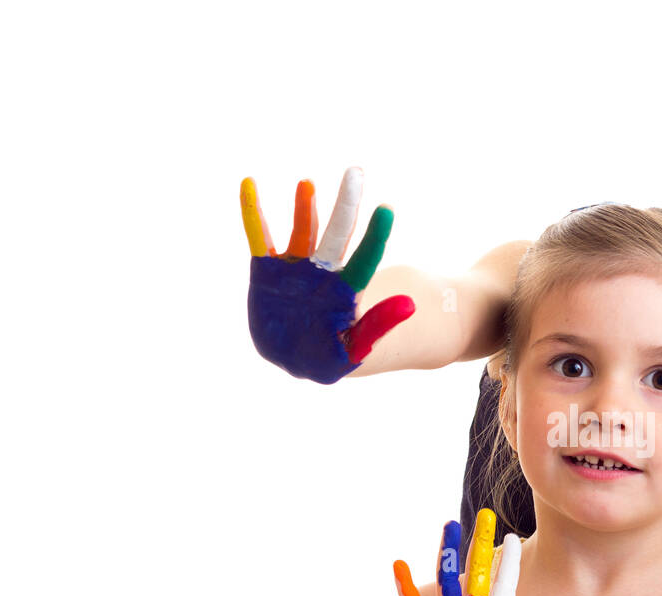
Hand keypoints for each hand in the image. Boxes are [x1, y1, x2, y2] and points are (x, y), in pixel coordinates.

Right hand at [240, 167, 415, 383]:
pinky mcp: (267, 270)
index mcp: (346, 290)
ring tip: (309, 183)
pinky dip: (253, 213)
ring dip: (305, 209)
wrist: (294, 357)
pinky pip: (259, 238)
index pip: (365, 259)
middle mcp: (323, 273)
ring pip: (302, 232)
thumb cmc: (330, 356)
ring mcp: (295, 268)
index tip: (387, 210)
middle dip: (345, 205)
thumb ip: (377, 327)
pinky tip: (249, 184)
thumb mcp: (352, 349)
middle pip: (337, 235)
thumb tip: (411, 304)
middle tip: (355, 172)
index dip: (375, 236)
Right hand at [393, 508, 555, 595]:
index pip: (505, 580)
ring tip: (449, 524)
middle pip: (478, 568)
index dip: (509, 559)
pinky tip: (398, 565)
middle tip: (485, 514)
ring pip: (449, 577)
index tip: (513, 537)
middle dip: (481, 541)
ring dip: (448, 551)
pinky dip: (405, 586)